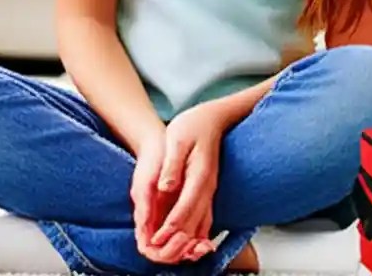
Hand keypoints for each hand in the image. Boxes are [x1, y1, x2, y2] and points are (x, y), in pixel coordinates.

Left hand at [136, 103, 226, 263]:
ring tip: (172, 254)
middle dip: (178, 241)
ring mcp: (210, 190)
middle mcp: (207, 187)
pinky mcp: (208, 191)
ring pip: (202, 224)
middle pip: (195, 222)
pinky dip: (198, 234)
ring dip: (188, 242)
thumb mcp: (177, 139)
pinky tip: (190, 244)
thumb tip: (165, 186)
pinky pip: (205, 218)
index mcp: (199, 176)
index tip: (158, 239)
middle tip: (160, 254)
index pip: (185, 208)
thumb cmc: (192, 125)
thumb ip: (172, 165)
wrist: (213, 118)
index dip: (171, 226)